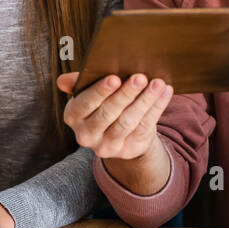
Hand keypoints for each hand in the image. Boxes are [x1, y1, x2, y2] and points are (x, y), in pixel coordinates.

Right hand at [56, 72, 172, 159]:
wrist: (118, 131)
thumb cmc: (101, 102)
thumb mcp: (89, 91)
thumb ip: (80, 82)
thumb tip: (63, 81)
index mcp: (73, 116)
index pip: (85, 104)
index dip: (100, 91)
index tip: (114, 78)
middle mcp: (86, 135)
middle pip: (108, 113)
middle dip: (126, 94)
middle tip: (140, 77)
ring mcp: (107, 146)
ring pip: (128, 121)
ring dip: (145, 100)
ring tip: (157, 83)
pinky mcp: (128, 150)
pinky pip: (145, 127)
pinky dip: (157, 108)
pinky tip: (165, 92)